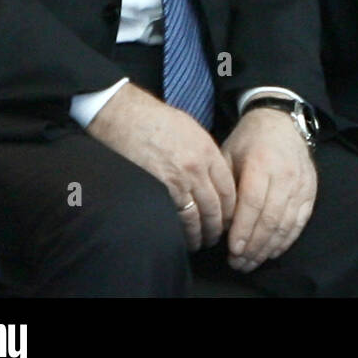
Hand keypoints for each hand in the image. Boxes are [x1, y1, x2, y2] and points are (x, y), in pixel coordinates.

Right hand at [87, 82, 235, 251]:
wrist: (127, 116)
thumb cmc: (157, 120)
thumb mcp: (192, 130)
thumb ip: (205, 153)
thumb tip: (212, 175)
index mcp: (208, 152)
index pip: (228, 189)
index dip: (231, 209)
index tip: (228, 219)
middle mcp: (197, 168)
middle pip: (216, 206)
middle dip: (217, 226)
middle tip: (215, 236)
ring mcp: (178, 180)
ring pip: (197, 216)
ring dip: (200, 233)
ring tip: (199, 242)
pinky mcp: (158, 189)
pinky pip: (176, 216)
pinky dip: (181, 230)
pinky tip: (181, 236)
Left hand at [221, 107, 317, 271]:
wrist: (280, 120)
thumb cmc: (249, 140)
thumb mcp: (229, 155)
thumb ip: (227, 188)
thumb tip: (224, 224)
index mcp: (262, 162)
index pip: (253, 202)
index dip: (243, 229)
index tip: (232, 249)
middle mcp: (285, 174)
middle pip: (271, 218)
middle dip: (254, 245)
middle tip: (238, 263)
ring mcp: (301, 183)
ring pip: (287, 223)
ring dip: (268, 247)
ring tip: (252, 262)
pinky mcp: (311, 190)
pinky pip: (300, 221)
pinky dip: (287, 239)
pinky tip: (272, 251)